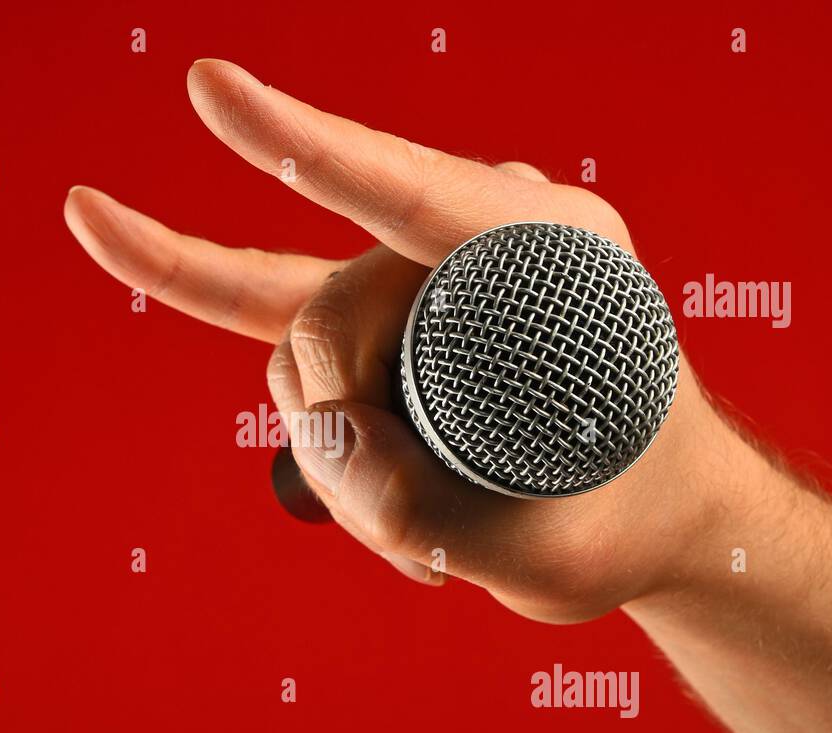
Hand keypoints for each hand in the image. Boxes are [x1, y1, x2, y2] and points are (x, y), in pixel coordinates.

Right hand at [64, 58, 737, 622]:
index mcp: (549, 254)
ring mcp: (422, 273)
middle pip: (326, 312)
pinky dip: (236, 335)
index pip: (401, 190)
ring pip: (300, 346)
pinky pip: (266, 304)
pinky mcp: (382, 315)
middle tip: (404, 526)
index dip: (298, 147)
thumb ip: (415, 507)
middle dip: (337, 431)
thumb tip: (325, 445)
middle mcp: (475, 239)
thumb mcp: (538, 544)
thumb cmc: (617, 511)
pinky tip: (180, 302)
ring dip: (335, 456)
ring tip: (417, 534)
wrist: (652, 508)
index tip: (210, 89)